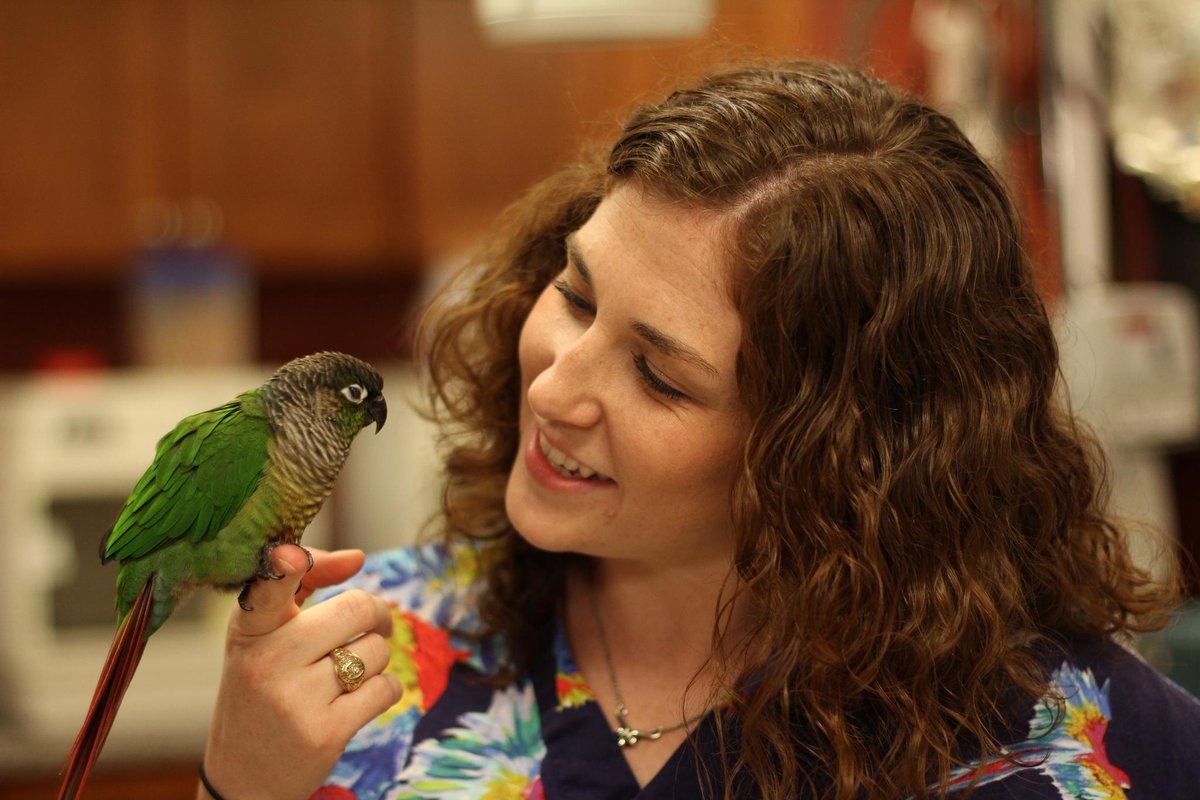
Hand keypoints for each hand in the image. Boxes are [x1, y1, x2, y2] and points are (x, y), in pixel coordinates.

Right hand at [199, 545, 401, 799]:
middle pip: (356, 609)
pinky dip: (384, 690)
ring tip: (348, 675)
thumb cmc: (262, 691)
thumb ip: (304, 586)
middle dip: (377, 614)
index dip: (282, 567)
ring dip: (376, 659)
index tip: (290, 556)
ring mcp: (295, 700)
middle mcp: (267, 661)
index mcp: (248, 631)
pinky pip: (386, 689)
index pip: (266, 590)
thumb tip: (356, 557)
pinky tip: (358, 700)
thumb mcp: (266, 638)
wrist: (244, 779)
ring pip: (376, 650)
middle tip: (374, 623)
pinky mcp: (324, 733)